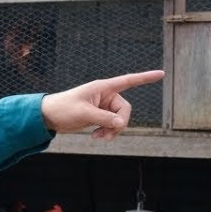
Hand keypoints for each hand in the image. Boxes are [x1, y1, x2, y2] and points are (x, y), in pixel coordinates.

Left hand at [40, 70, 163, 139]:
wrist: (48, 116)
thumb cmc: (63, 109)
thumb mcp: (84, 114)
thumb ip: (104, 118)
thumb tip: (122, 124)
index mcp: (103, 88)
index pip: (128, 81)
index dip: (145, 77)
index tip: (162, 73)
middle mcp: (105, 95)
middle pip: (125, 110)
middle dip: (119, 123)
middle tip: (107, 135)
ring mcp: (103, 106)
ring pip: (119, 119)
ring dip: (112, 130)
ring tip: (99, 137)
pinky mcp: (99, 116)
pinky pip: (111, 125)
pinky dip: (107, 132)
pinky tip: (96, 137)